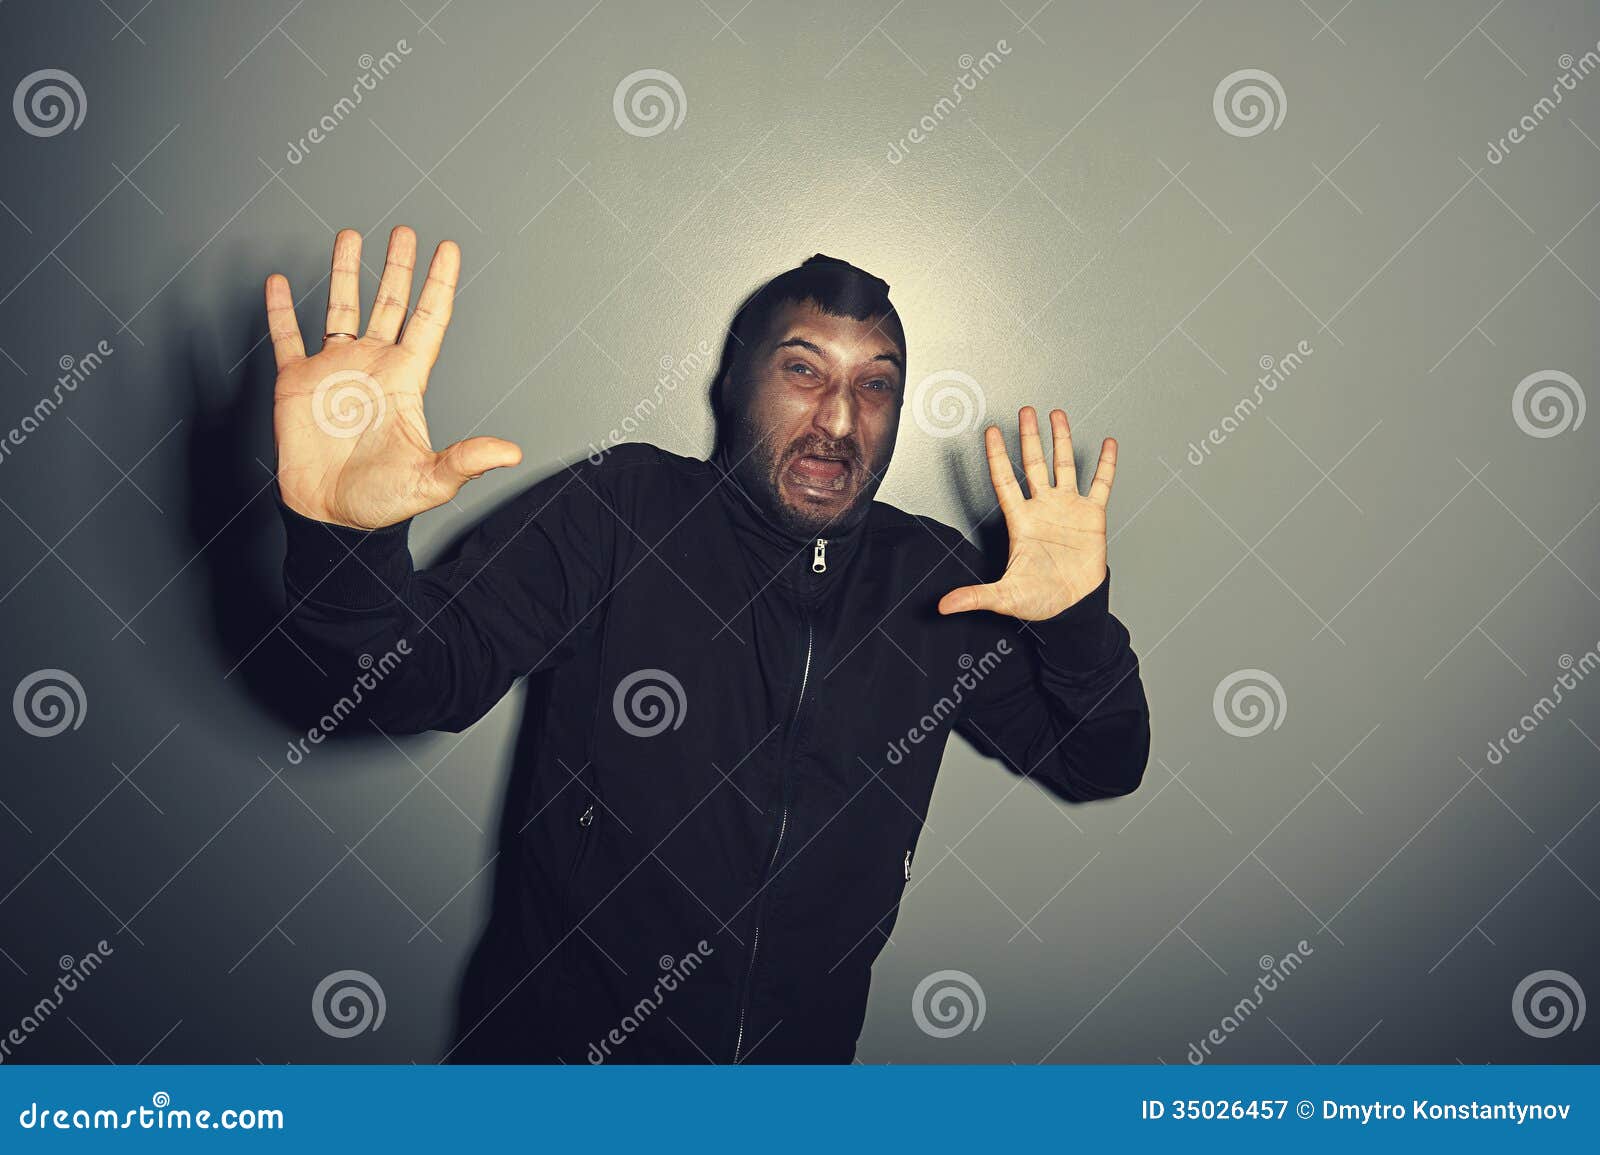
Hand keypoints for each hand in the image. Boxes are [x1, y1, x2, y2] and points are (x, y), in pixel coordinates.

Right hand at [267, 226, 521, 529]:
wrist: (332, 519)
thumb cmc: (381, 502)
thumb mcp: (430, 481)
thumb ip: (466, 460)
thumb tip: (510, 453)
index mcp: (406, 379)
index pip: (429, 320)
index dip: (439, 284)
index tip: (448, 248)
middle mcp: (373, 366)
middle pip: (389, 304)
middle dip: (397, 267)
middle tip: (405, 230)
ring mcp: (335, 371)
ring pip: (341, 309)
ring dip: (345, 272)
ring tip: (349, 236)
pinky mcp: (297, 383)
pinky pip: (287, 337)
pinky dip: (281, 310)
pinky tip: (279, 282)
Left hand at [938, 407, 1115, 620]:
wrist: (1072, 607)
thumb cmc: (1039, 600)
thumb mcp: (1004, 597)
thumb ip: (975, 596)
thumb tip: (945, 606)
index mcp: (1021, 520)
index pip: (1005, 480)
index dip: (998, 456)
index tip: (991, 431)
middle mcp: (1044, 508)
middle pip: (1034, 464)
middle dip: (1030, 437)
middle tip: (1026, 411)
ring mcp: (1068, 508)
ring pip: (1065, 466)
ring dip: (1061, 440)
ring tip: (1057, 415)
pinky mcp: (1092, 516)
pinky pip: (1101, 484)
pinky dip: (1106, 464)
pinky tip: (1108, 444)